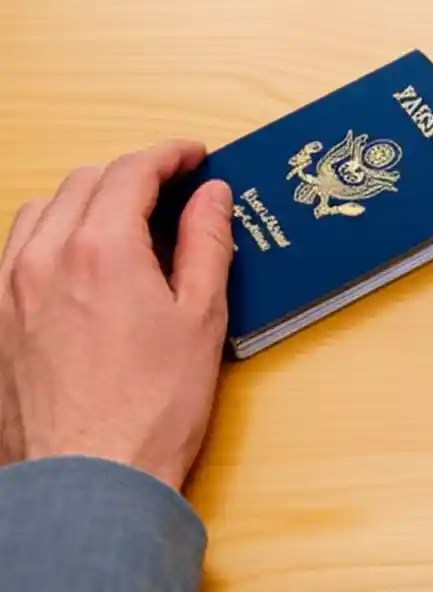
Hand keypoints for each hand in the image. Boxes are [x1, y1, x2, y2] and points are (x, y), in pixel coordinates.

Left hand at [0, 141, 232, 488]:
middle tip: (172, 187)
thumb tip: (212, 196)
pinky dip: (50, 231)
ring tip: (124, 218)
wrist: (89, 478)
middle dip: (131, 172)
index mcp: (102, 249)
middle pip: (85, 181)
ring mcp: (10, 287)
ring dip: (86, 197)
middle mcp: (45, 256)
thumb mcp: (201, 318)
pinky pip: (16, 247)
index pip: (132, 172)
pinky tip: (78, 258)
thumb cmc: (151, 407)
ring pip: (42, 209)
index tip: (196, 157)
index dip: (169, 155)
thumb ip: (207, 244)